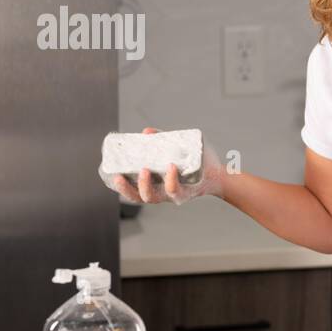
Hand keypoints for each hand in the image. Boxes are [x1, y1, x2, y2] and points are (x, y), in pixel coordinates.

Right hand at [99, 127, 225, 205]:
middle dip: (125, 188)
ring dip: (144, 185)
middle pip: (137, 198)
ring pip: (152, 198)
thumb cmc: (197, 163)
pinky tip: (171, 167)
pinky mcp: (186, 195)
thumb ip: (162, 141)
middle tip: (119, 176)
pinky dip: (171, 179)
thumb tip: (146, 132)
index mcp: (155, 185)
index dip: (120, 186)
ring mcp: (172, 196)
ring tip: (143, 170)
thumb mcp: (178, 149)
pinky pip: (175, 191)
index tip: (112, 173)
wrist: (219, 174)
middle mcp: (161, 194)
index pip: (132, 190)